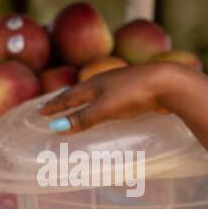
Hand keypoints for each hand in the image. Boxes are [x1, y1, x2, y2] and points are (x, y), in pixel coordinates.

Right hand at [39, 62, 199, 133]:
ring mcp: (121, 84)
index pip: (68, 96)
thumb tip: (57, 127)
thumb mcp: (105, 108)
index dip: (54, 105)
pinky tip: (106, 107)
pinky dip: (100, 104)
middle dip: (65, 100)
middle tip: (51, 106)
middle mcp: (105, 81)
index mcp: (94, 84)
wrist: (167, 83)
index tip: (39, 112)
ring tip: (75, 106)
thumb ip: (83, 118)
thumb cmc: (134, 94)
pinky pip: (110, 98)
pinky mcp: (135, 90)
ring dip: (82, 101)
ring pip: (95, 93)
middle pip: (80, 92)